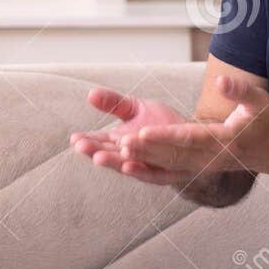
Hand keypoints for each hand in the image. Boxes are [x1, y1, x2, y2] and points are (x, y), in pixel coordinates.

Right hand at [69, 88, 189, 185]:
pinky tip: (128, 165)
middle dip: (95, 151)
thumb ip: (114, 103)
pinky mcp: (163, 174)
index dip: (87, 140)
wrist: (192, 138)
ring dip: (113, 161)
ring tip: (100, 157)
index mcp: (118, 141)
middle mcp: (129, 156)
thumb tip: (91, 93)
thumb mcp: (135, 108)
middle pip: (109, 155)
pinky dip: (138, 170)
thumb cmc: (160, 124)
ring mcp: (144, 166)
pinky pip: (150, 174)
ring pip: (126, 165)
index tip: (75, 138)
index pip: (99, 141)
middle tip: (81, 147)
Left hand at [119, 74, 268, 179]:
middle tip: (116, 143)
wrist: (268, 151)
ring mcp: (199, 168)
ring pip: (164, 165)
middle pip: (170, 155)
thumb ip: (239, 90)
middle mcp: (208, 159)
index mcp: (223, 140)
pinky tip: (123, 165)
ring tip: (111, 153)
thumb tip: (221, 80)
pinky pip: (166, 174)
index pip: (189, 139)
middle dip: (142, 150)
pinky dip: (145, 172)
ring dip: (138, 160)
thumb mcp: (258, 100)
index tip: (140, 133)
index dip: (164, 137)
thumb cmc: (262, 122)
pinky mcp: (193, 171)